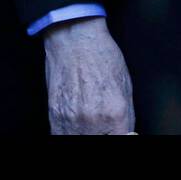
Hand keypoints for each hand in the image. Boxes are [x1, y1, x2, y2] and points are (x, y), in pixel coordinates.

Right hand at [42, 17, 134, 133]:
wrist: (74, 37)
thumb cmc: (101, 56)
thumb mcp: (126, 87)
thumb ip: (126, 118)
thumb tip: (125, 135)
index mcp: (116, 113)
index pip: (121, 141)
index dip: (121, 138)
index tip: (117, 133)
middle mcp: (93, 120)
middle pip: (98, 142)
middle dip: (102, 135)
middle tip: (102, 129)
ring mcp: (71, 119)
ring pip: (78, 140)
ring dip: (85, 135)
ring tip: (88, 126)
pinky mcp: (54, 114)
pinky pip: (61, 135)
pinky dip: (69, 133)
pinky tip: (75, 127)